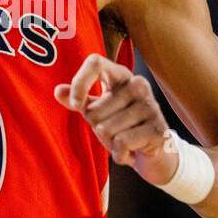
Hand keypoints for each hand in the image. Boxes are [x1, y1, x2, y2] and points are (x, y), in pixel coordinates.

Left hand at [54, 53, 178, 184]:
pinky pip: (121, 143)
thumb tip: (58, 91)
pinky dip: (120, 155)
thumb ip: (79, 100)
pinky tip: (131, 152)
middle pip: (94, 111)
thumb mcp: (97, 111)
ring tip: (124, 142)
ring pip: (106, 130)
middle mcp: (138, 84)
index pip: (95, 63)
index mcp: (121, 76)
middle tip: (114, 132)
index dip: (80, 82)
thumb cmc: (122, 126)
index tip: (76, 105)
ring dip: (109, 144)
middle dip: (97, 129)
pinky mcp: (158, 128)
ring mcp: (151, 106)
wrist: (153, 151)